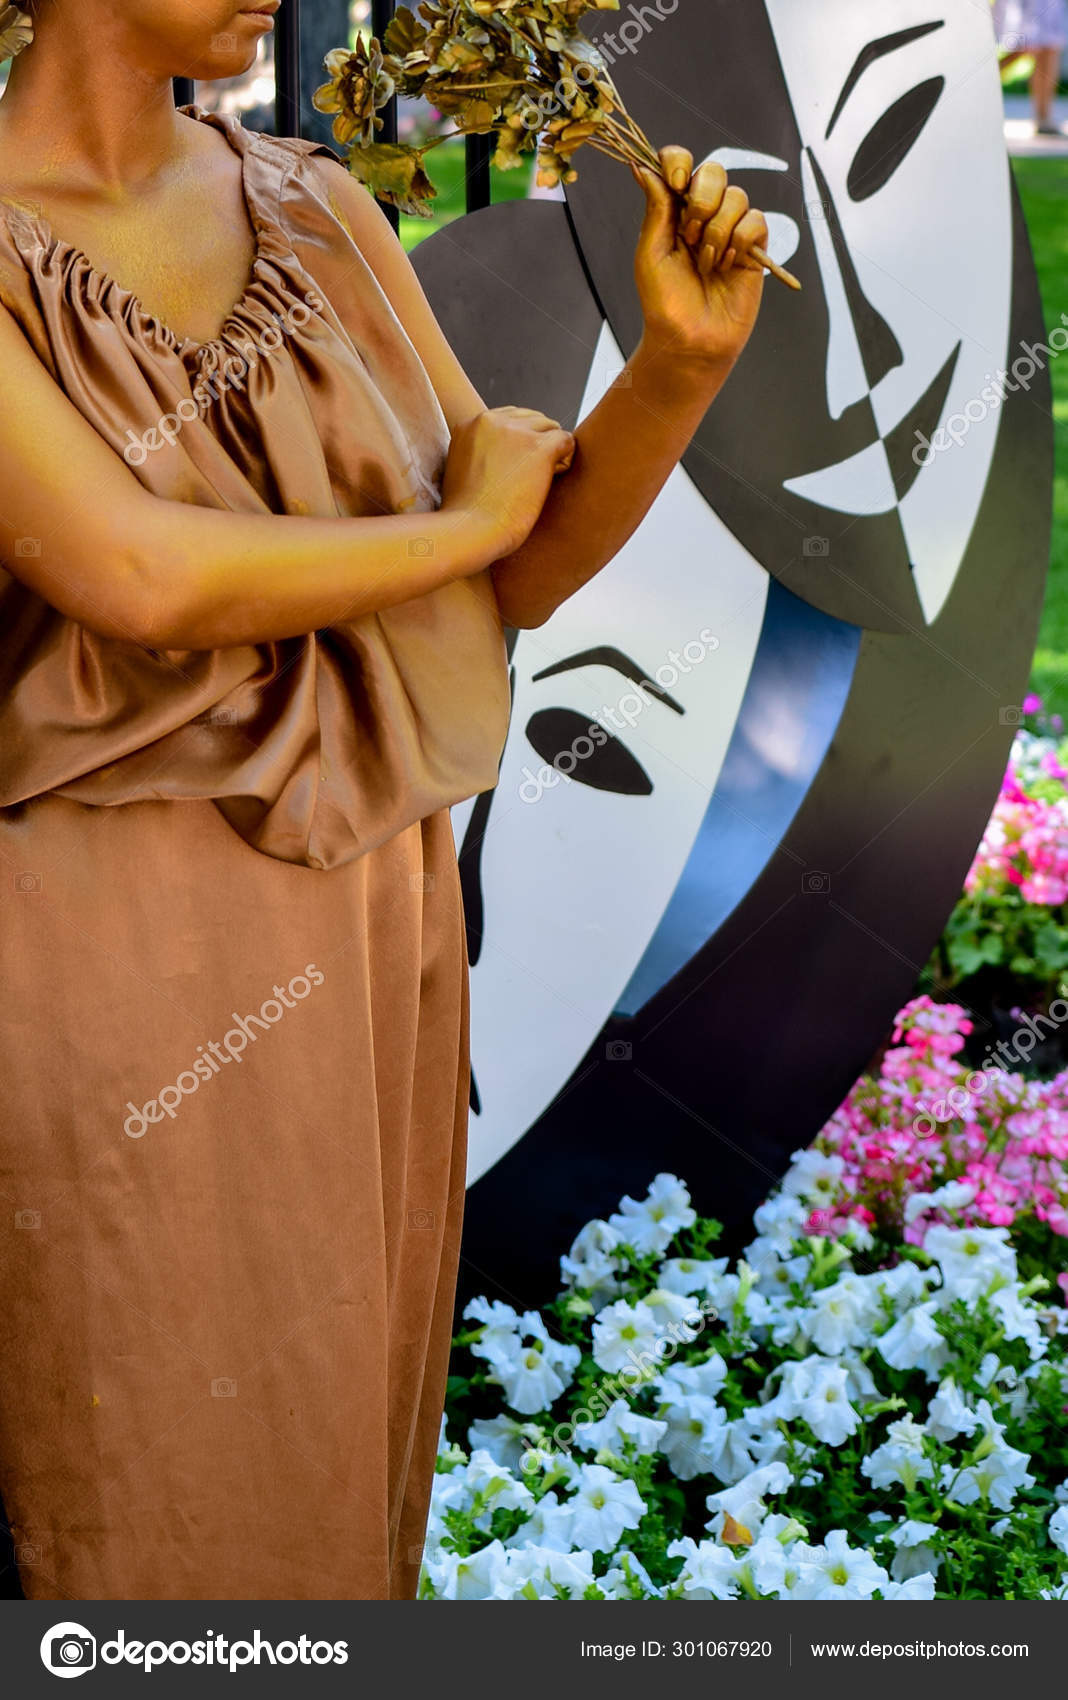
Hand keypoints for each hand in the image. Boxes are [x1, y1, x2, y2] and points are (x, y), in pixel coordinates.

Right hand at [440, 405, 575, 558]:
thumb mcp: (461, 472)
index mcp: (470, 424)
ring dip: (551, 451)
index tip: (515, 468)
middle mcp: (490, 420)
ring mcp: (515, 432)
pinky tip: (553, 478)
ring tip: (538, 481)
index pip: (507, 418)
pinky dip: (566, 459)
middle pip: (531, 418)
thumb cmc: (466, 517)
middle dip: (535, 443)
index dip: (518, 443)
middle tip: (528, 476)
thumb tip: (510, 455)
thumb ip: (480, 454)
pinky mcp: (538, 448)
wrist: (469, 531)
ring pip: (550, 427)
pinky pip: (566, 440)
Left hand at [633, 147, 768, 379]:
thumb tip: (641, 166)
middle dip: (702, 200)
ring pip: (736, 196)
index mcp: (674, 210)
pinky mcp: (754, 246)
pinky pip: (755, 220)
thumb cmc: (665, 302)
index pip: (679, 162)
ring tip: (707, 264)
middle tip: (690, 237)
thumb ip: (655, 208)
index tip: (676, 183)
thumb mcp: (650, 253)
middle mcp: (703, 214)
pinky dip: (739, 243)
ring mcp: (730, 228)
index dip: (679, 161)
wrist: (690, 340)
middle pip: (714, 171)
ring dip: (717, 232)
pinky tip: (728, 267)